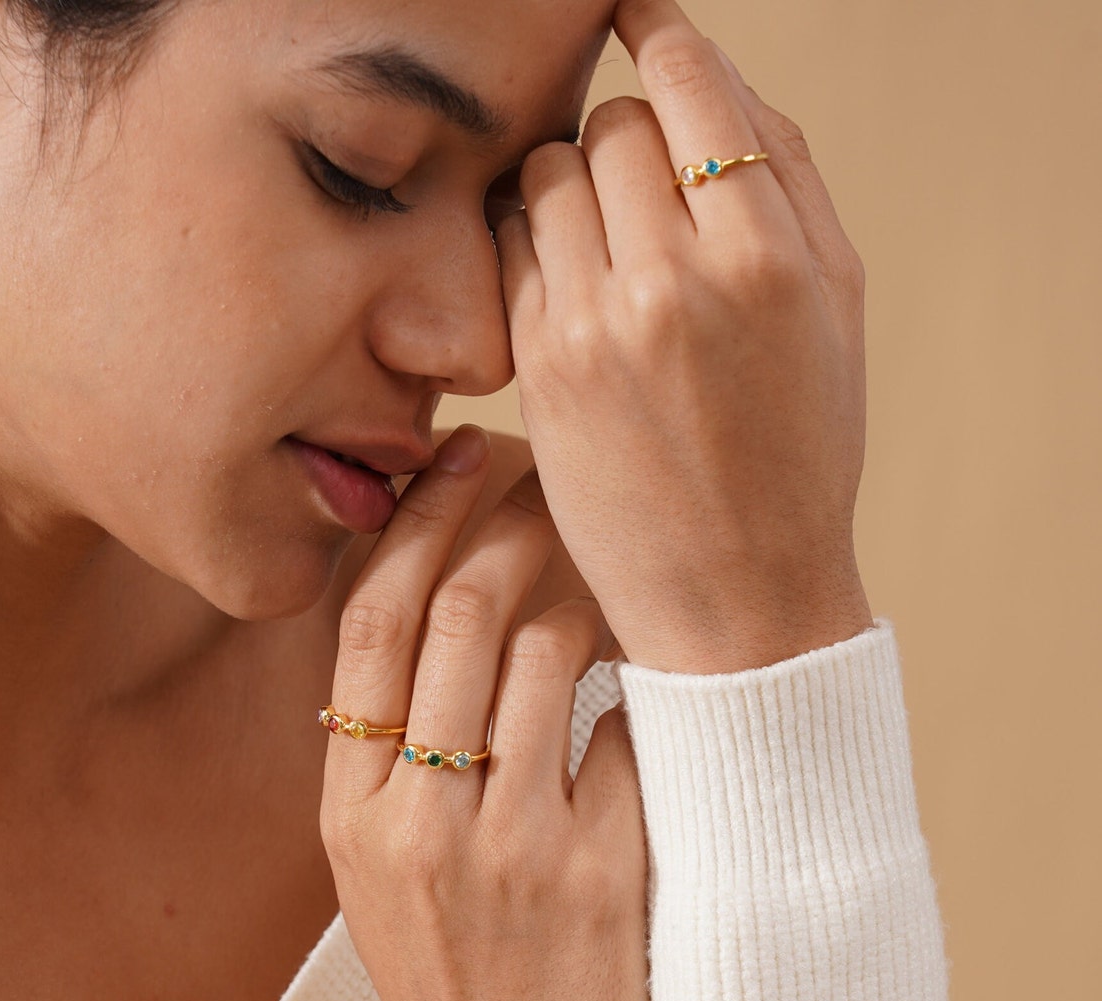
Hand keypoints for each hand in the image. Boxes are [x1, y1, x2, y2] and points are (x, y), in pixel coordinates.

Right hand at [319, 427, 648, 1000]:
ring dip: (578, 575)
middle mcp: (418, 819)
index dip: (415, 524)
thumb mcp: (382, 869)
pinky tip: (638, 650)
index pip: (369, 624)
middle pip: (456, 612)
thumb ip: (393, 752)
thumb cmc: (456, 975)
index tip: (456, 461)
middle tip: (543, 477)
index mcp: (349, 813)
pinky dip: (626, 669)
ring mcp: (511, 844)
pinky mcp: (600, 867)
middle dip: (504, 517)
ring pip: (544, 645)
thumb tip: (443, 610)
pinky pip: (616, 722)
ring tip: (599, 548)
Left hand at [496, 0, 872, 673]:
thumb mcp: (839, 314)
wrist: (737, 591)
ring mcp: (593, 327)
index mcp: (766, 258)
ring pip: (548, 174)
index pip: (689, 83)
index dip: (658, 29)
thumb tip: (718, 82)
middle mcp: (673, 281)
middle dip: (628, 133)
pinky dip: (535, 240)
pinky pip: (513, 248)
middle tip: (646, 181)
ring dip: (573, 183)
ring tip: (607, 238)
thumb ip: (788, 183)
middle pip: (614, 124)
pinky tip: (568, 278)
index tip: (637, 13)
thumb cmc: (799, 456)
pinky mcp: (537, 369)